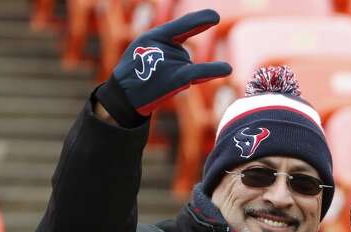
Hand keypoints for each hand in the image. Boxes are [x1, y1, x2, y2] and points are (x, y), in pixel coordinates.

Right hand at [95, 9, 230, 126]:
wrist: (123, 96)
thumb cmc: (136, 73)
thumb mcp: (147, 52)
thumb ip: (171, 50)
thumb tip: (199, 64)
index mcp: (155, 35)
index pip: (182, 26)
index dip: (199, 21)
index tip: (215, 17)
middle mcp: (163, 46)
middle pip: (184, 56)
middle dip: (176, 69)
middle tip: (154, 77)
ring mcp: (169, 61)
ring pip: (188, 68)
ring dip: (178, 79)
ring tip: (156, 83)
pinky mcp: (175, 78)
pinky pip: (198, 72)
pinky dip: (213, 69)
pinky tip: (227, 69)